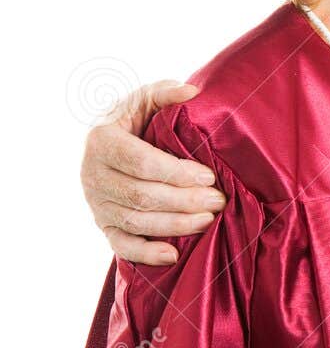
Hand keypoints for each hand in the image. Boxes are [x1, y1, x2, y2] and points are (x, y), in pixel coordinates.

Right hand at [82, 81, 226, 265]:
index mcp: (101, 141)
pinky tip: (174, 255)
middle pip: (141, 195)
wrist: (107, 146)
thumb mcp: (143, 100)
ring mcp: (96, 203)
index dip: (176, 173)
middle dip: (184, 201)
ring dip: (175, 225)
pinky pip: (122, 246)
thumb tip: (192, 92)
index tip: (209, 177)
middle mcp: (92, 175)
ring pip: (136, 222)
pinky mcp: (104, 225)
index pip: (141, 163)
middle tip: (218, 200)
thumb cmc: (132, 120)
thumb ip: (165, 93)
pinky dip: (146, 254)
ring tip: (208, 220)